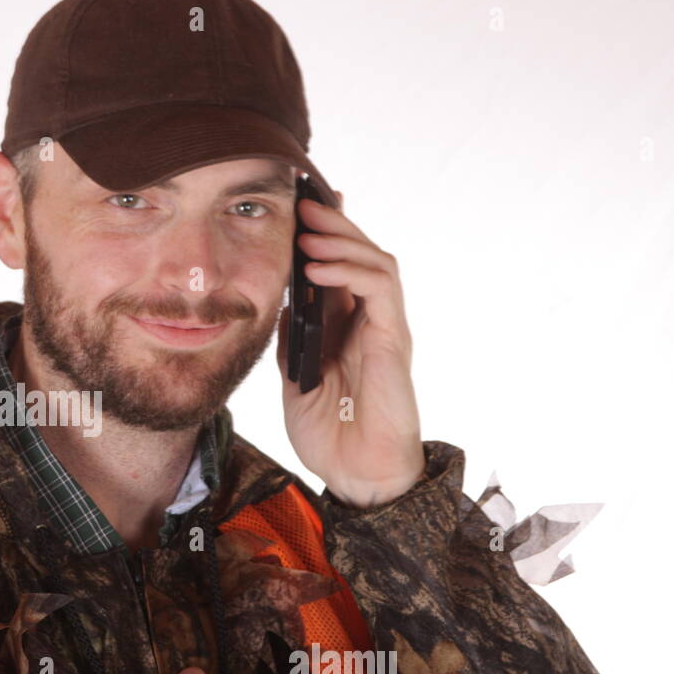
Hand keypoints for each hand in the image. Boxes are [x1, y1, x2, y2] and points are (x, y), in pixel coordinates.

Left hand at [276, 190, 424, 508]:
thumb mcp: (295, 377)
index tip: (298, 205)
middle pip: (360, 253)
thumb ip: (292, 338)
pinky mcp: (394, 341)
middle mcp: (370, 320)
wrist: (356, 474)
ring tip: (306, 232)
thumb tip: (278, 300)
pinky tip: (317, 270)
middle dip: (333, 222)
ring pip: (377, 261)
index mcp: (346, 326)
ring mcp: (385, 328)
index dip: (323, 232)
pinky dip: (349, 272)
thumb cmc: (330, 432)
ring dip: (341, 240)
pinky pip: (380, 290)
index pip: (339, 265)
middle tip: (304, 199)